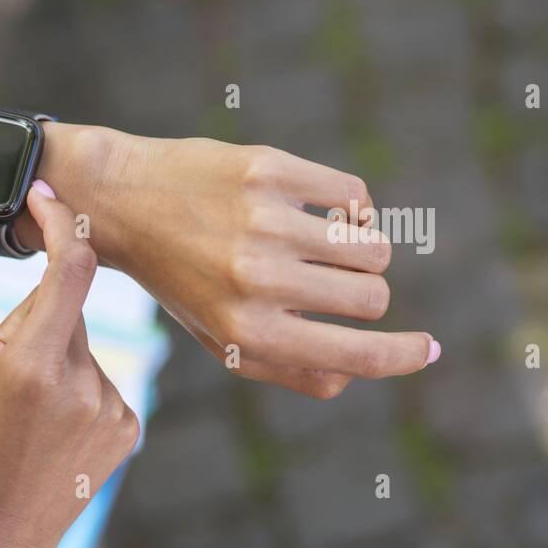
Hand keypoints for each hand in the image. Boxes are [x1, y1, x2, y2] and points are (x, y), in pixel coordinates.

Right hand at [0, 184, 139, 547]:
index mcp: (32, 369)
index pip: (72, 265)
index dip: (61, 221)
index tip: (43, 198)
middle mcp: (85, 387)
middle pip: (65, 308)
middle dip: (30, 321)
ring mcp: (113, 412)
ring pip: (82, 346)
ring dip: (51, 356)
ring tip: (15, 416)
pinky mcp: (128, 432)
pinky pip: (100, 380)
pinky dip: (73, 388)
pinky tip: (42, 432)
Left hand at [36, 128, 440, 397]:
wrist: (119, 200)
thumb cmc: (178, 276)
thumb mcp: (215, 336)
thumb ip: (283, 366)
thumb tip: (354, 376)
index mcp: (245, 331)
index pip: (356, 355)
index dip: (403, 356)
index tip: (427, 348)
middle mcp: (257, 281)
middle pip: (373, 296)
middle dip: (365, 294)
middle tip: (328, 281)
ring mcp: (265, 222)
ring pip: (371, 246)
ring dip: (357, 249)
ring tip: (317, 244)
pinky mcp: (269, 170)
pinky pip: (354, 194)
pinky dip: (349, 205)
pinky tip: (317, 208)